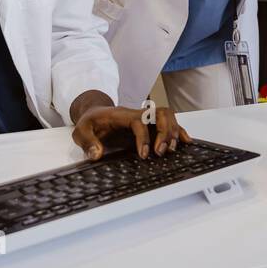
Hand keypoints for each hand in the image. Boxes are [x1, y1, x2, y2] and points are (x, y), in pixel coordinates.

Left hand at [71, 105, 191, 160]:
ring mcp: (144, 118)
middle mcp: (136, 113)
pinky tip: (186, 141)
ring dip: (172, 132)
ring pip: (167, 116)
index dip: (144, 137)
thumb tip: (97, 154)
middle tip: (160, 153)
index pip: (139, 121)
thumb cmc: (89, 122)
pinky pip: (168, 122)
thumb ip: (87, 142)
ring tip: (169, 151)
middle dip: (164, 133)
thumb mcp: (80, 132)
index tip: (143, 154)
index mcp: (121, 115)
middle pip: (160, 114)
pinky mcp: (148, 124)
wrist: (93, 114)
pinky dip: (179, 130)